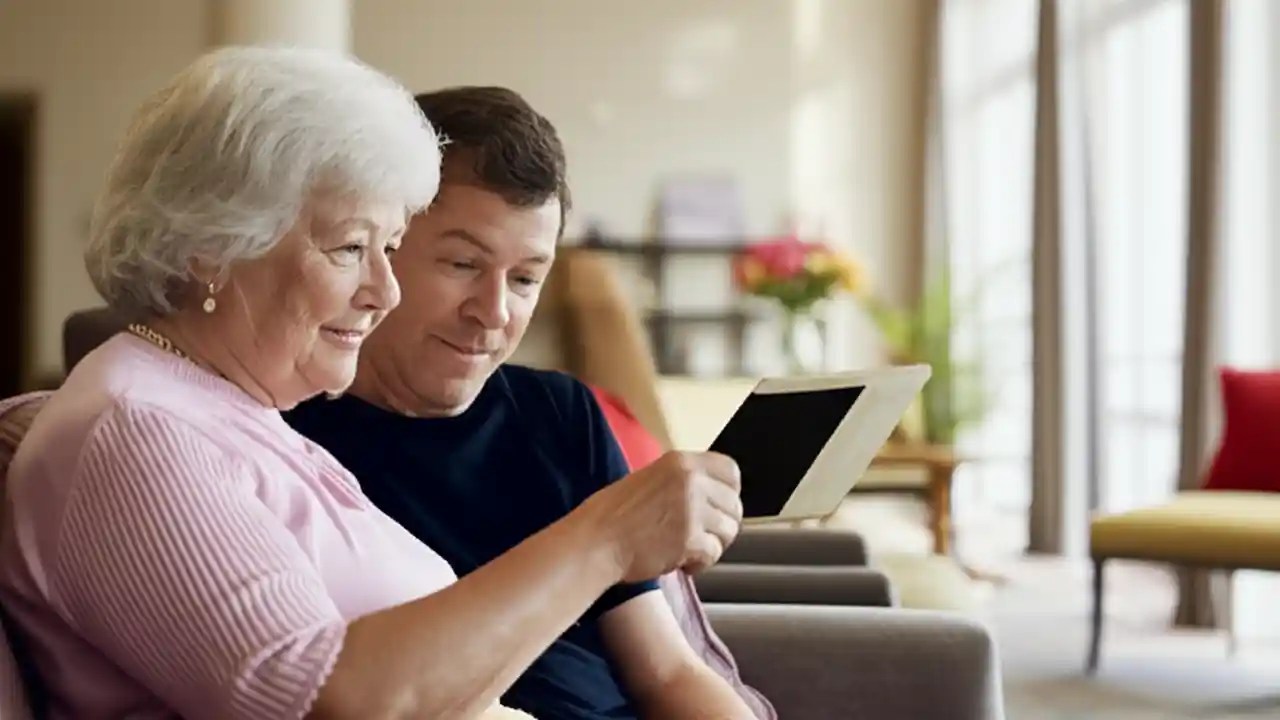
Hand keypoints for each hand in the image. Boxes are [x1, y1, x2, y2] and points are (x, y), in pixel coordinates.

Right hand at [578, 451, 743, 582]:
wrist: (596, 541)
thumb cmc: (614, 515)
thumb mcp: (650, 480)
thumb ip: (681, 482)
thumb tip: (710, 496)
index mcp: (681, 461)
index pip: (730, 471)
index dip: (729, 493)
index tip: (716, 508)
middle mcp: (691, 480)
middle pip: (734, 505)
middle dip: (721, 525)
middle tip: (700, 537)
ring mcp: (692, 509)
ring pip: (729, 530)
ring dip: (712, 545)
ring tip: (688, 551)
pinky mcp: (690, 538)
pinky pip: (714, 553)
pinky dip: (700, 563)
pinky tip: (681, 563)